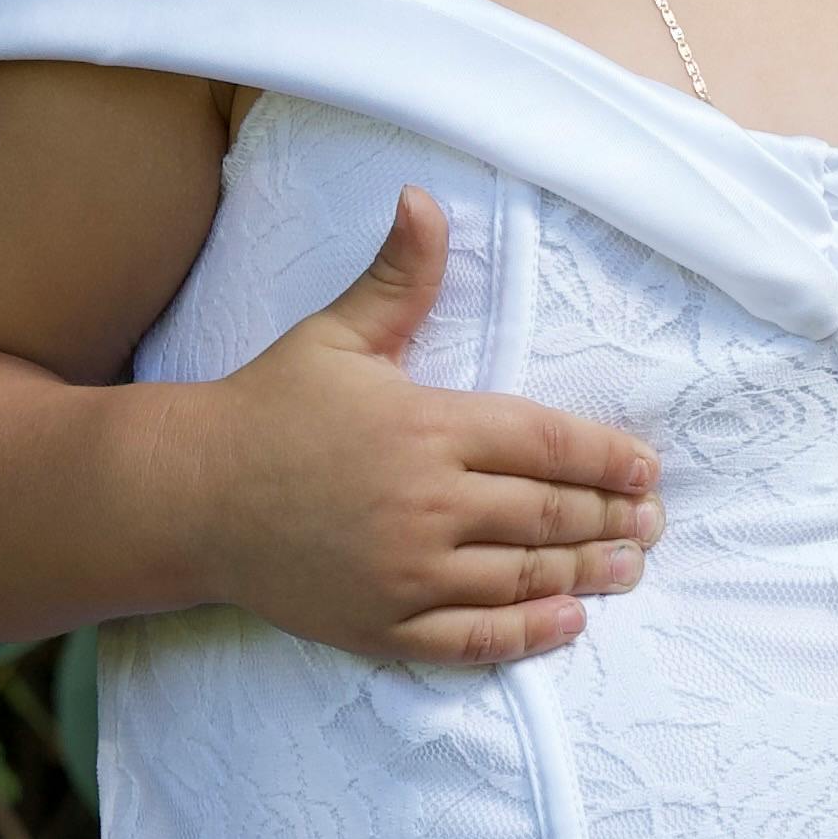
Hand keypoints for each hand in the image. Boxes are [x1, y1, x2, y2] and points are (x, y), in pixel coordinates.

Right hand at [171, 190, 663, 667]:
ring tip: (628, 566)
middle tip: (652, 523)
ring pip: (523, 577)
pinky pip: (475, 640)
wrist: (185, 496)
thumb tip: (424, 198)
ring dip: (587, 573)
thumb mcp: (336, 336)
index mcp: (428, 427)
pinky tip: (568, 619)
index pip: (548, 444)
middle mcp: (426, 504)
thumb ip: (398, 278)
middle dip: (611, 519)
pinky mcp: (381, 627)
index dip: (608, 459)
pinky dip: (528, 633)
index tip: (647, 469)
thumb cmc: (267, 409)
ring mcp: (405, 573)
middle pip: (549, 514)